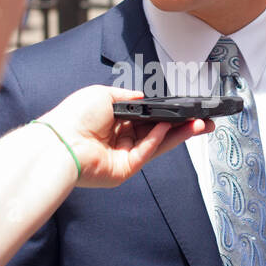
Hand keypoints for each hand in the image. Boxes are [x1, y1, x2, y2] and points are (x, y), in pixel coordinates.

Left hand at [37, 87, 212, 188]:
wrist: (61, 140)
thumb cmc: (75, 116)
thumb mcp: (104, 95)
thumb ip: (129, 97)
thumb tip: (145, 97)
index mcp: (114, 122)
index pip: (147, 118)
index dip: (167, 114)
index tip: (186, 109)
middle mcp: (119, 139)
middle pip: (157, 132)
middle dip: (182, 126)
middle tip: (204, 120)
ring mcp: (123, 156)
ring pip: (157, 143)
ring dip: (179, 134)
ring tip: (200, 124)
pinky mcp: (124, 170)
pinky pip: (146, 152)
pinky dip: (158, 139)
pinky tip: (170, 126)